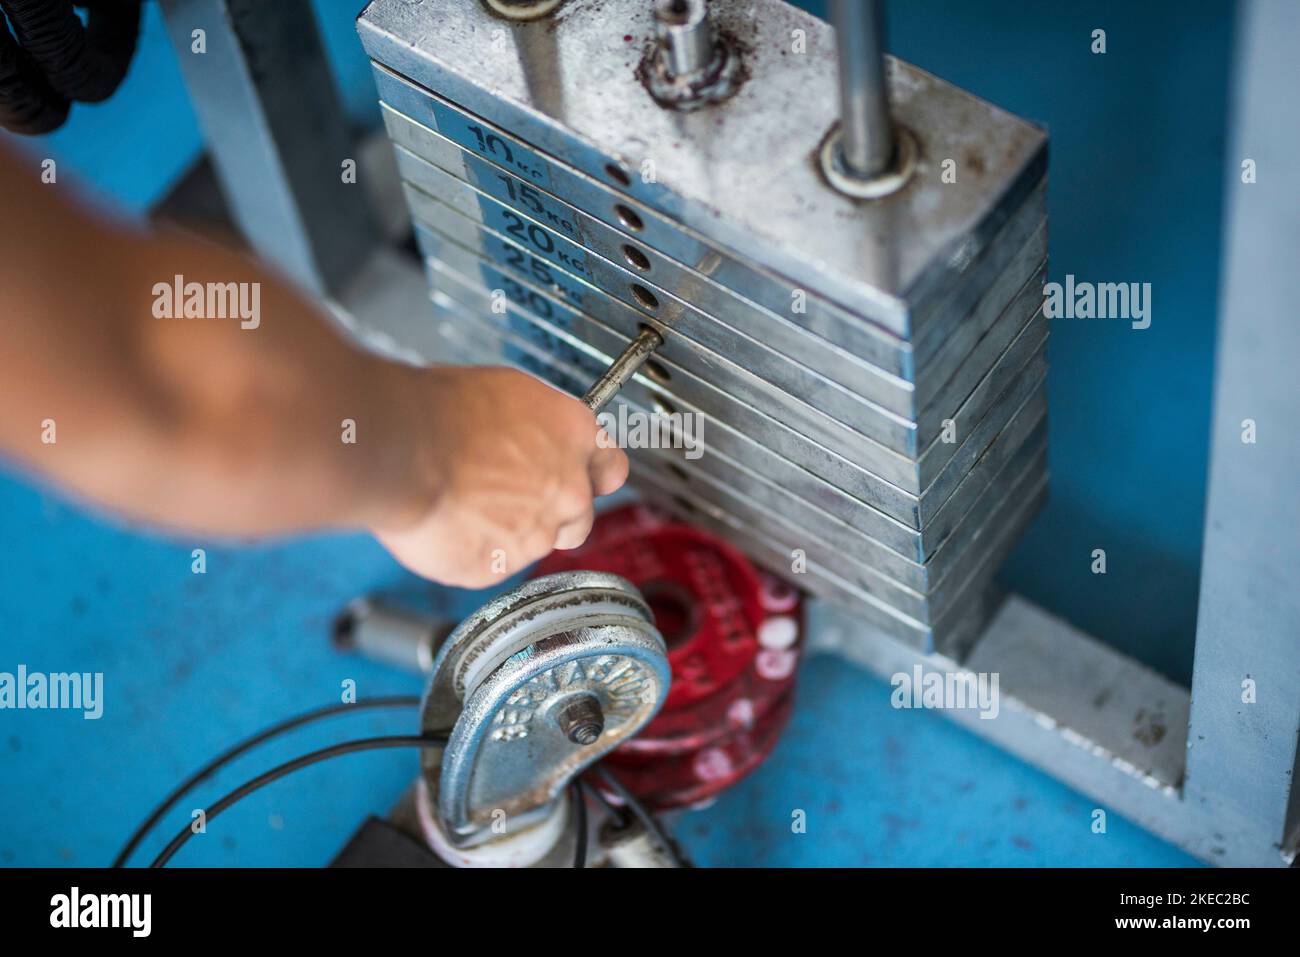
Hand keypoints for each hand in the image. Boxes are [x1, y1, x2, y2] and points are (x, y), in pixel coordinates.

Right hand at [371, 364, 627, 587]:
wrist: (403, 448)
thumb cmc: (440, 410)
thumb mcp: (504, 392)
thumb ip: (534, 427)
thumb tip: (525, 437)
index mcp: (575, 435)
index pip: (610, 467)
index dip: (589, 475)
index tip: (575, 477)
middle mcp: (570, 489)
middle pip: (580, 516)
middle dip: (550, 513)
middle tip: (508, 498)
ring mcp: (538, 533)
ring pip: (535, 543)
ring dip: (509, 533)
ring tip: (466, 507)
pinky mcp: (501, 566)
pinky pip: (492, 564)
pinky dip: (473, 551)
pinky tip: (447, 525)